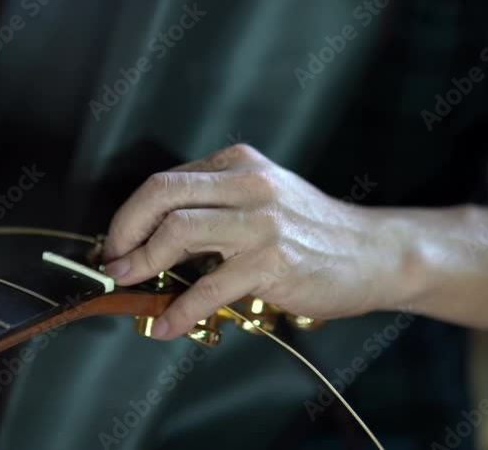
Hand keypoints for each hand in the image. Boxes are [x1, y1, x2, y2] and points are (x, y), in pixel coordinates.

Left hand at [102, 144, 407, 339]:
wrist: (374, 253)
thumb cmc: (311, 230)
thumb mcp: (262, 197)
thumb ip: (213, 206)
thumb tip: (150, 238)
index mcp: (238, 164)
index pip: (165, 180)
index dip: (129, 213)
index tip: (115, 241)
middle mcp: (247, 184)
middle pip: (161, 194)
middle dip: (125, 230)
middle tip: (113, 260)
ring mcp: (261, 222)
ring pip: (178, 230)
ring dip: (142, 261)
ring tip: (127, 282)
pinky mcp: (272, 262)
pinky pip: (209, 286)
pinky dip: (180, 308)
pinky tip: (167, 323)